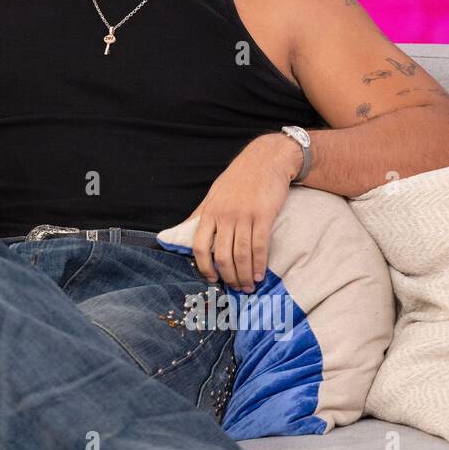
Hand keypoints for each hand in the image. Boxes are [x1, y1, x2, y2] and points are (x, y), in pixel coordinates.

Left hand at [186, 133, 299, 292]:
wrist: (265, 160)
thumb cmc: (238, 179)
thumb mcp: (214, 194)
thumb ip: (201, 214)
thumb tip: (183, 230)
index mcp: (209, 212)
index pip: (200, 247)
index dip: (204, 267)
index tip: (212, 279)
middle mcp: (224, 216)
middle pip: (223, 256)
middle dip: (229, 277)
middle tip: (236, 289)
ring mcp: (244, 216)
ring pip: (242, 254)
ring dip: (245, 275)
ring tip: (249, 286)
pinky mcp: (264, 216)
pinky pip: (260, 246)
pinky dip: (259, 264)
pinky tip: (260, 274)